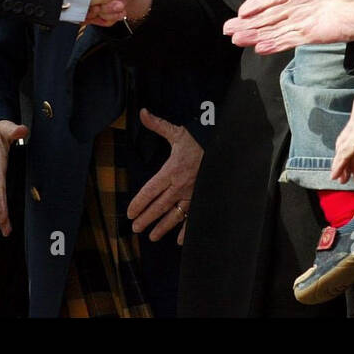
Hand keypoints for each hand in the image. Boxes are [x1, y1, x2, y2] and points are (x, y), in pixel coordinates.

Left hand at [127, 109, 200, 244]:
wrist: (224, 147)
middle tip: (135, 228)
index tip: (130, 212)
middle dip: (146, 218)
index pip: (150, 190)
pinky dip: (187, 231)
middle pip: (159, 206)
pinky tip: (180, 241)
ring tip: (152, 236)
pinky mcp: (202, 198)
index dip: (139, 202)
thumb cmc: (199, 140)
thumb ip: (158, 125)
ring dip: (162, 227)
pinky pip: (193, 218)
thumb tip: (142, 113)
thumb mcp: (177, 131)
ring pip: (174, 215)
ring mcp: (192, 194)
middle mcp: (180, 186)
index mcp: (171, 170)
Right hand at [224, 0, 353, 52]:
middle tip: (228, 29)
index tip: (241, 10)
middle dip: (248, 23)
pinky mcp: (315, 34)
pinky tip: (259, 48)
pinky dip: (275, 44)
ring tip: (236, 39)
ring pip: (275, 30)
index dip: (257, 4)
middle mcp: (300, 7)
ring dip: (255, 35)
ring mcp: (306, 22)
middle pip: (268, 17)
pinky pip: (290, 40)